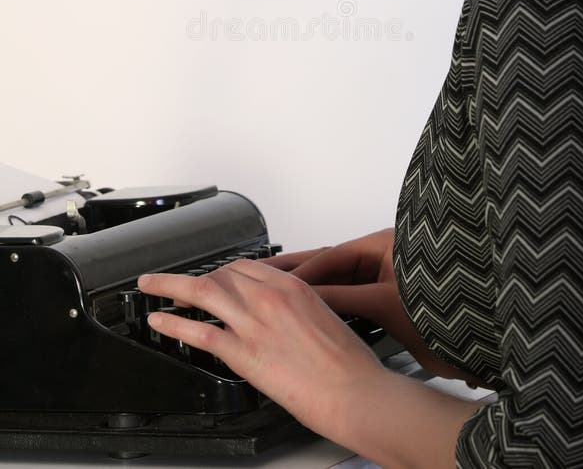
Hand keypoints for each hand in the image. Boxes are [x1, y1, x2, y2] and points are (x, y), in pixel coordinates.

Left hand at [137, 261, 385, 439]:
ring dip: (170, 286)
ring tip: (151, 286)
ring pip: (203, 293)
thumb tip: (286, 317)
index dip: (222, 271)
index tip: (213, 275)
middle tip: (175, 281)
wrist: (356, 392)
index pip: (246, 267)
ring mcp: (254, 323)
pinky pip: (199, 332)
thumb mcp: (327, 318)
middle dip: (195, 277)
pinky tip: (159, 321)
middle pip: (221, 275)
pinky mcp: (243, 353)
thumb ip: (300, 309)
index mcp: (293, 286)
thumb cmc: (349, 363)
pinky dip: (174, 323)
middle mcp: (270, 297)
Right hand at [261, 229, 485, 387]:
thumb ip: (342, 300)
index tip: (274, 281)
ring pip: (343, 283)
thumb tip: (305, 297)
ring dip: (315, 292)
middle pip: (334, 264)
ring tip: (282, 296)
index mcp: (385, 246)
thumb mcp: (385, 305)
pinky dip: (334, 306)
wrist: (483, 341)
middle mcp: (386, 257)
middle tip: (266, 277)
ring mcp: (388, 279)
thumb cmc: (448, 312)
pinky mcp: (392, 301)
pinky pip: (355, 298)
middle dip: (301, 274)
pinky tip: (313, 313)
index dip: (302, 271)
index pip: (332, 255)